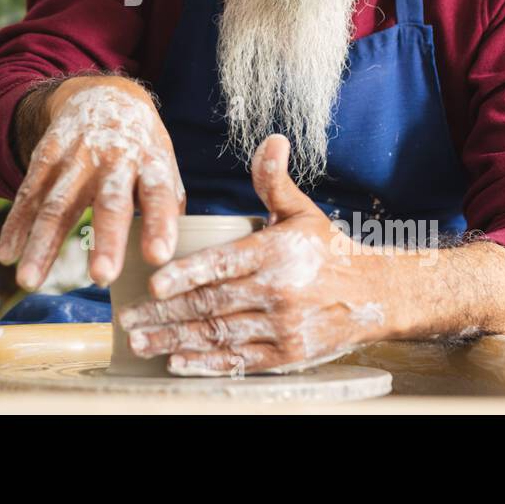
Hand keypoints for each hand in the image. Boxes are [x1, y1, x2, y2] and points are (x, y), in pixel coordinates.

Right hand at [0, 77, 184, 289]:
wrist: (103, 93)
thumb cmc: (139, 144)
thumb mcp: (162, 163)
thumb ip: (169, 204)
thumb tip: (175, 255)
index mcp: (149, 161)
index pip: (158, 194)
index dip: (160, 224)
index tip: (159, 258)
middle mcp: (114, 158)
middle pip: (110, 201)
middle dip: (106, 240)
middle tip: (102, 277)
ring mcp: (77, 155)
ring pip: (58, 203)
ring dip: (42, 244)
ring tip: (29, 281)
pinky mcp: (46, 154)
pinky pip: (28, 193)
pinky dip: (15, 225)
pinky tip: (6, 255)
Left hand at [117, 134, 387, 375]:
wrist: (376, 294)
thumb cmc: (327, 250)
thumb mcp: (302, 210)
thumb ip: (274, 181)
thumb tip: (271, 140)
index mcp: (275, 253)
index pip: (223, 264)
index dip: (187, 275)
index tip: (154, 283)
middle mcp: (277, 292)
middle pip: (212, 304)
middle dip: (165, 313)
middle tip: (128, 319)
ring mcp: (283, 328)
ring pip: (219, 335)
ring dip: (176, 340)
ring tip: (141, 342)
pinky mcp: (288, 356)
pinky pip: (239, 362)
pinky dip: (206, 364)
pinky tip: (177, 362)